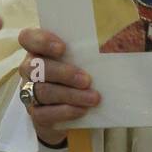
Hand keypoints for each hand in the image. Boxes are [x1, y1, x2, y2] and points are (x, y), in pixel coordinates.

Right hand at [17, 27, 99, 145]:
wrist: (70, 108)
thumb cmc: (78, 72)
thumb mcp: (83, 57)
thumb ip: (91, 47)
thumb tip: (124, 38)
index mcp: (38, 49)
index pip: (27, 38)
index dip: (41, 41)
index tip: (63, 48)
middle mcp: (29, 68)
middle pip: (36, 67)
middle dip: (63, 73)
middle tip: (87, 80)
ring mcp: (28, 91)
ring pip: (43, 91)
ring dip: (70, 94)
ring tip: (93, 98)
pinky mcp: (35, 113)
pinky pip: (44, 113)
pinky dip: (65, 111)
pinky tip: (82, 110)